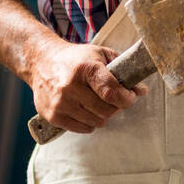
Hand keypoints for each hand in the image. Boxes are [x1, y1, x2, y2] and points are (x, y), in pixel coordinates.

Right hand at [30, 42, 145, 134]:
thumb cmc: (76, 59)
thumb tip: (141, 90)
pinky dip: (90, 122)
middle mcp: (70, 86)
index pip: (112, 92)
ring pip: (96, 122)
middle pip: (106, 110)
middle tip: (115, 99)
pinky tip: (87, 110)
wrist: (42, 62)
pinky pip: (82, 128)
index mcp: (86, 68)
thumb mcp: (100, 55)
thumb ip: (122, 70)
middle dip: (116, 106)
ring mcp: (60, 103)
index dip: (127, 98)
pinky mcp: (52, 115)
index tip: (130, 96)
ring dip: (103, 115)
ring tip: (99, 103)